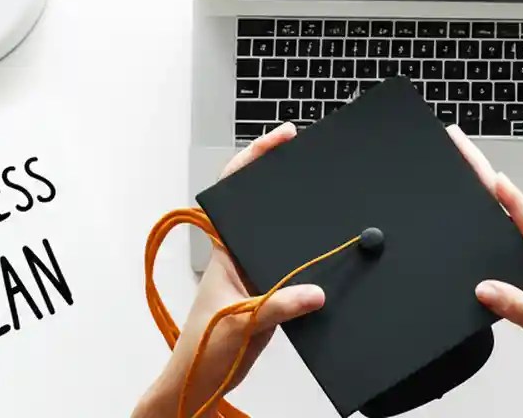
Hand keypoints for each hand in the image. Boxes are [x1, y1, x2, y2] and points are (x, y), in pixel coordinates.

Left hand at [136, 124, 324, 417]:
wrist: (197, 382)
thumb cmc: (203, 350)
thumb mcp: (242, 323)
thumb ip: (279, 306)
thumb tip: (315, 292)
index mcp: (224, 250)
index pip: (232, 189)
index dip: (254, 157)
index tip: (282, 139)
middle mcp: (236, 254)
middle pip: (256, 201)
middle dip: (278, 171)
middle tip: (306, 150)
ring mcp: (251, 271)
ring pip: (272, 229)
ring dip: (293, 209)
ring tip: (320, 187)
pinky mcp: (265, 291)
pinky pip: (288, 259)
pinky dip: (306, 247)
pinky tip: (325, 246)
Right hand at [446, 126, 522, 417]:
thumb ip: (519, 309)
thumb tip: (485, 289)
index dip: (508, 196)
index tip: (489, 171)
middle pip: (516, 215)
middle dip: (489, 183)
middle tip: (465, 156)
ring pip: (515, 232)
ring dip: (492, 208)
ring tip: (468, 180)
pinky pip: (515, 253)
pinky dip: (496, 239)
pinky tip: (480, 232)